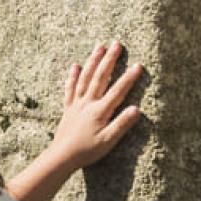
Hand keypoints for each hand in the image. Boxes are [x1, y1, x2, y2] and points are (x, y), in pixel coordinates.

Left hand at [47, 41, 144, 169]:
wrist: (62, 156)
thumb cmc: (87, 151)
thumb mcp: (108, 141)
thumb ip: (121, 124)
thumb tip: (136, 109)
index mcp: (100, 111)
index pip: (118, 90)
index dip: (129, 78)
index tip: (138, 65)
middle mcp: (88, 103)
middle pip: (100, 77)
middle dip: (109, 60)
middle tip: (117, 44)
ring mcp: (77, 103)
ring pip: (85, 77)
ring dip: (93, 61)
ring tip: (99, 47)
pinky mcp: (68, 108)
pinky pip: (70, 88)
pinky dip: (73, 76)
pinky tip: (75, 66)